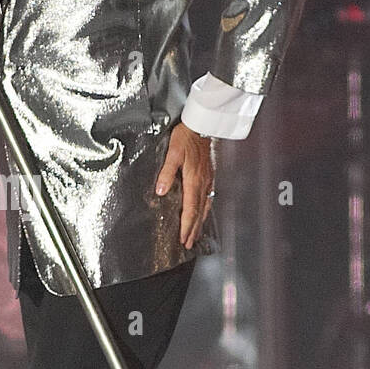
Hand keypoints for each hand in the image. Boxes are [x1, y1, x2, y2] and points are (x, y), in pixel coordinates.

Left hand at [154, 122, 215, 248]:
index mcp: (193, 180)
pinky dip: (205, 209)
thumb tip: (160, 191)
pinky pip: (209, 197)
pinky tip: (203, 212)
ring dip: (200, 222)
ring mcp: (208, 179)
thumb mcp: (173, 153)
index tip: (183, 239)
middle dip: (193, 230)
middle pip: (198, 212)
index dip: (187, 226)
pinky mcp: (209, 174)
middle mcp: (203, 182)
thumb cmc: (186, 136)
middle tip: (189, 244)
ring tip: (196, 234)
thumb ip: (166, 172)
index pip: (190, 209)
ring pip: (205, 206)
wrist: (203, 124)